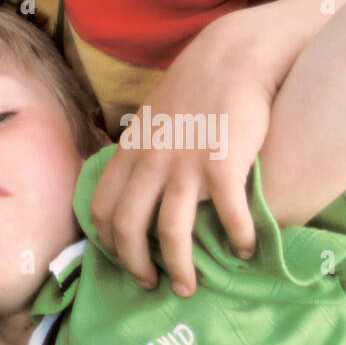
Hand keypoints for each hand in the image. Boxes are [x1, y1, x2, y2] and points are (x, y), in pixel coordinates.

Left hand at [90, 16, 274, 294]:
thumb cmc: (192, 90)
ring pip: (170, 233)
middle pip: (127, 228)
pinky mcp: (222, 165)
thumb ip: (137, 152)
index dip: (108, 244)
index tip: (122, 261)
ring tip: (187, 286)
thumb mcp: (149, 120)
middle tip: (149, 284)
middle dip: (134, 266)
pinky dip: (236, 240)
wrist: (228, 58)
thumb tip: (127, 185)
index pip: (101, 209)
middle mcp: (149, 162)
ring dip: (179, 268)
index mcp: (129, 152)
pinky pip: (226, 217)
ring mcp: (184, 164)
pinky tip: (245, 249)